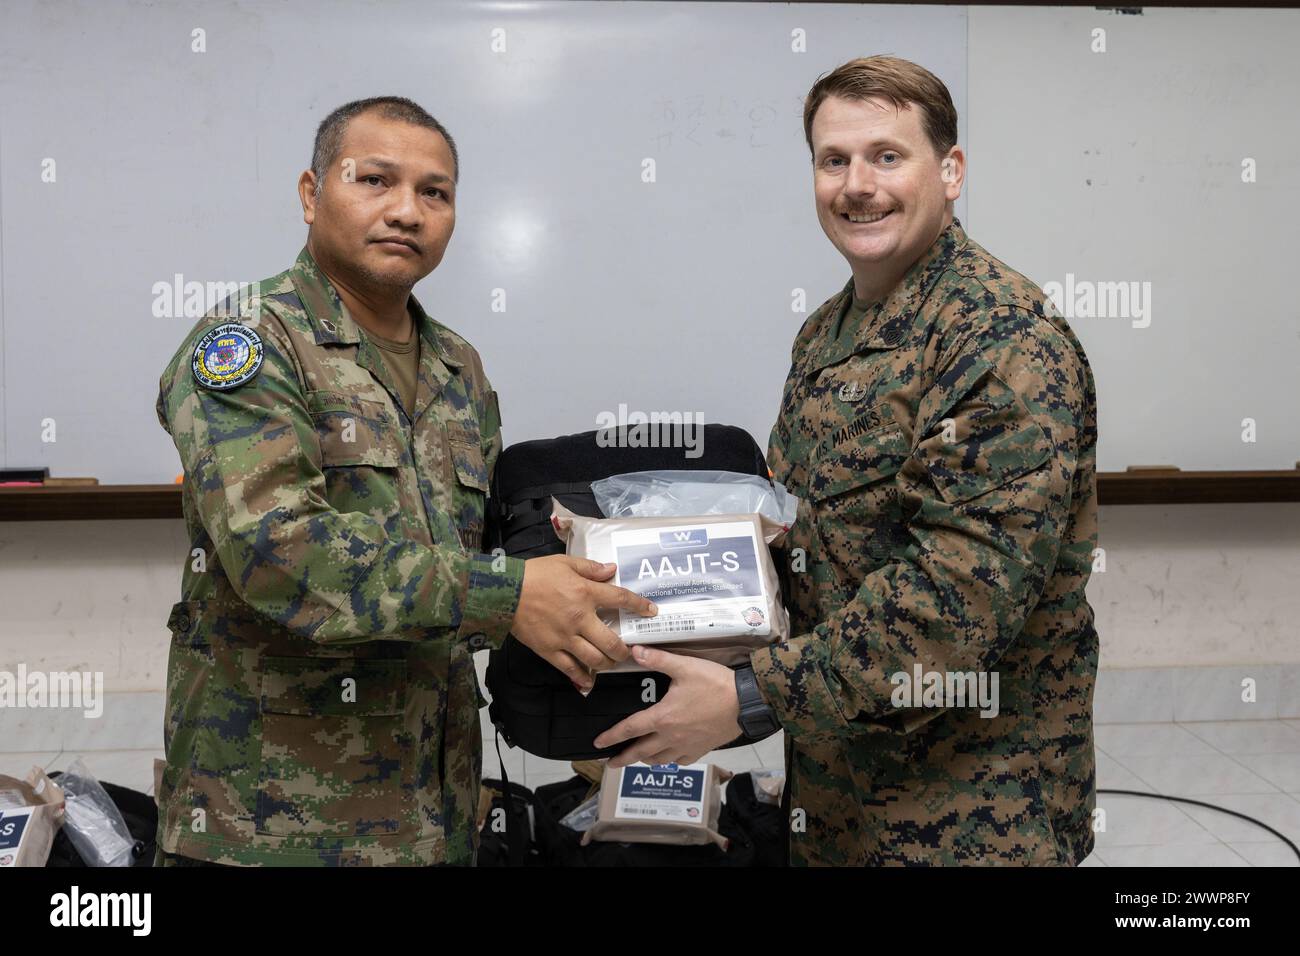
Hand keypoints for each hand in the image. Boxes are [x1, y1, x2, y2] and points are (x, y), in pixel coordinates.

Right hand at [511, 556, 656, 691]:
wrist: (504, 592)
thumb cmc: (534, 574)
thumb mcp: (564, 563)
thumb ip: (590, 568)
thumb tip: (611, 569)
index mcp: (585, 593)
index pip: (620, 599)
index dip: (639, 605)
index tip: (651, 611)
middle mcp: (579, 618)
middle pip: (611, 642)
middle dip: (624, 650)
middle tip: (629, 651)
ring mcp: (565, 638)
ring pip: (595, 660)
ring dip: (608, 664)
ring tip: (611, 663)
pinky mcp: (549, 650)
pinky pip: (570, 669)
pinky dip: (582, 679)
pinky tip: (589, 683)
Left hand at [594, 645, 740, 766]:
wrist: (746, 703)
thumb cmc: (715, 684)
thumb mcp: (684, 666)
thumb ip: (657, 659)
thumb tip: (633, 651)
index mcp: (662, 718)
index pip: (629, 730)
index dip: (611, 737)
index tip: (597, 744)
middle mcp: (671, 737)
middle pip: (640, 753)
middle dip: (622, 759)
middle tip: (609, 764)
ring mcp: (686, 746)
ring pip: (659, 760)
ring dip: (644, 761)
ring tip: (637, 759)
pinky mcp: (701, 750)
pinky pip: (679, 762)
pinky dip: (669, 761)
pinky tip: (668, 757)